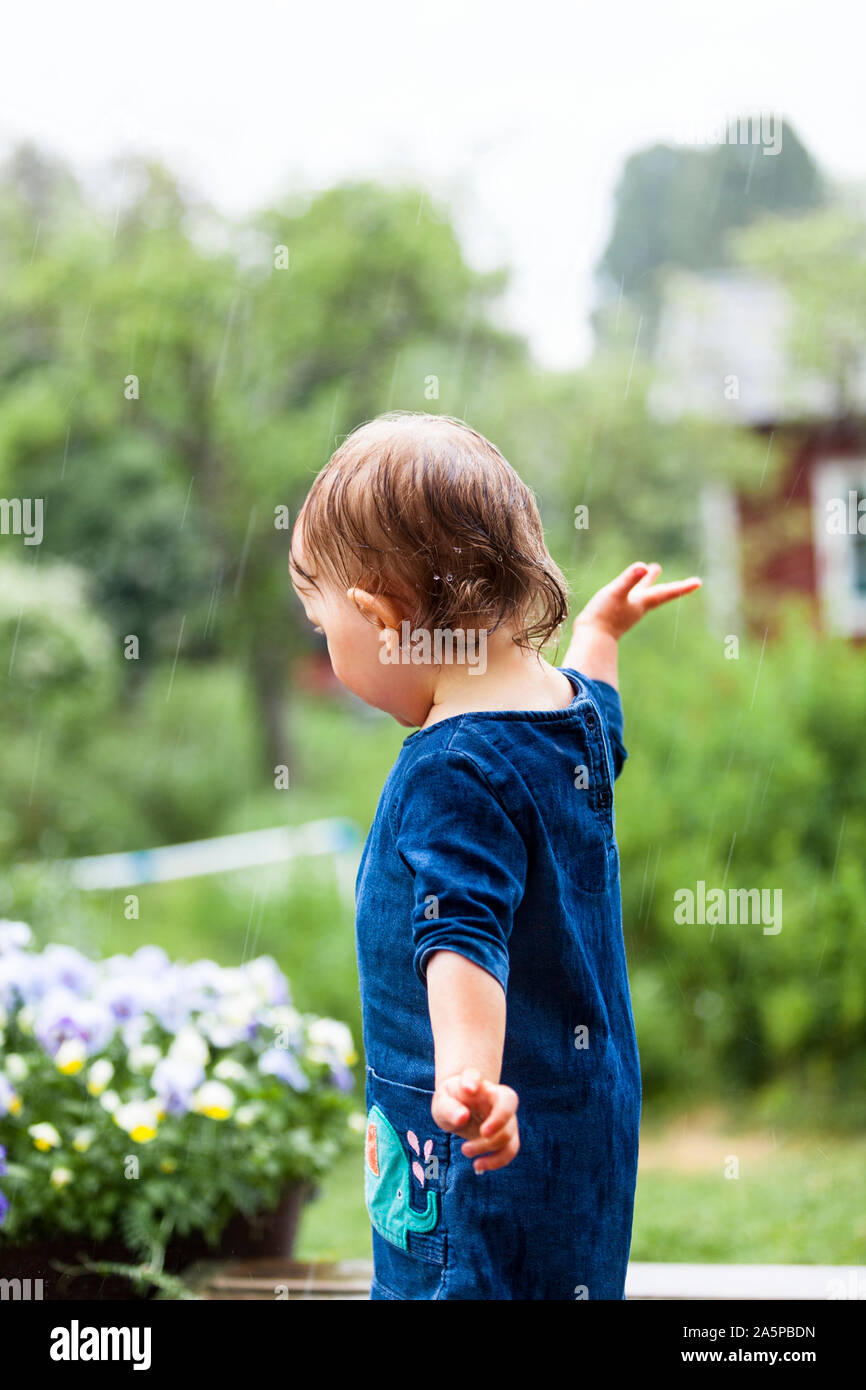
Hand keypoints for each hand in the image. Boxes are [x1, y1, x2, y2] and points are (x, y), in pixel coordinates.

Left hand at [431, 1067, 519, 1173]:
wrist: (461, 1107)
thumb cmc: (451, 1101)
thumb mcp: (443, 1102)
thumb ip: (449, 1108)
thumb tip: (462, 1117)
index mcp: (475, 1083)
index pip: (474, 1076)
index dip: (472, 1080)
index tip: (468, 1088)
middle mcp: (494, 1096)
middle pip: (508, 1102)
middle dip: (499, 1120)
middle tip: (483, 1132)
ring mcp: (504, 1116)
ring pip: (508, 1131)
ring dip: (488, 1146)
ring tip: (464, 1150)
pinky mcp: (506, 1134)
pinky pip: (510, 1149)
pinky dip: (497, 1161)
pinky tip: (478, 1167)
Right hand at [573, 561, 700, 640]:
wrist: (592, 640)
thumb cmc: (604, 616)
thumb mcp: (616, 593)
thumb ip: (629, 579)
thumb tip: (643, 566)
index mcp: (643, 601)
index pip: (666, 592)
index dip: (682, 587)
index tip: (699, 583)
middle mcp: (639, 606)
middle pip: (659, 592)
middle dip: (670, 584)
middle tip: (688, 580)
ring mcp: (629, 610)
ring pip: (645, 593)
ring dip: (651, 581)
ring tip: (654, 568)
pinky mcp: (618, 613)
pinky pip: (632, 597)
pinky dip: (636, 588)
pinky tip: (632, 588)